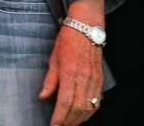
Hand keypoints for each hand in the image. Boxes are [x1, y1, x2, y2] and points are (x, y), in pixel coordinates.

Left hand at [39, 0, 104, 125]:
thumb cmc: (67, 40)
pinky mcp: (100, 79)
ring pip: (88, 107)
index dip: (59, 117)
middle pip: (77, 108)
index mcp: (70, 72)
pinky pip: (96, 100)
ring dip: (79, 119)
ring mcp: (94, 79)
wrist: (86, 27)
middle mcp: (84, 78)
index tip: (53, 125)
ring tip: (69, 124)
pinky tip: (83, 116)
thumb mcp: (53, 58)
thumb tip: (43, 97)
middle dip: (68, 122)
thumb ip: (49, 80)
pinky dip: (90, 111)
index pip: (64, 102)